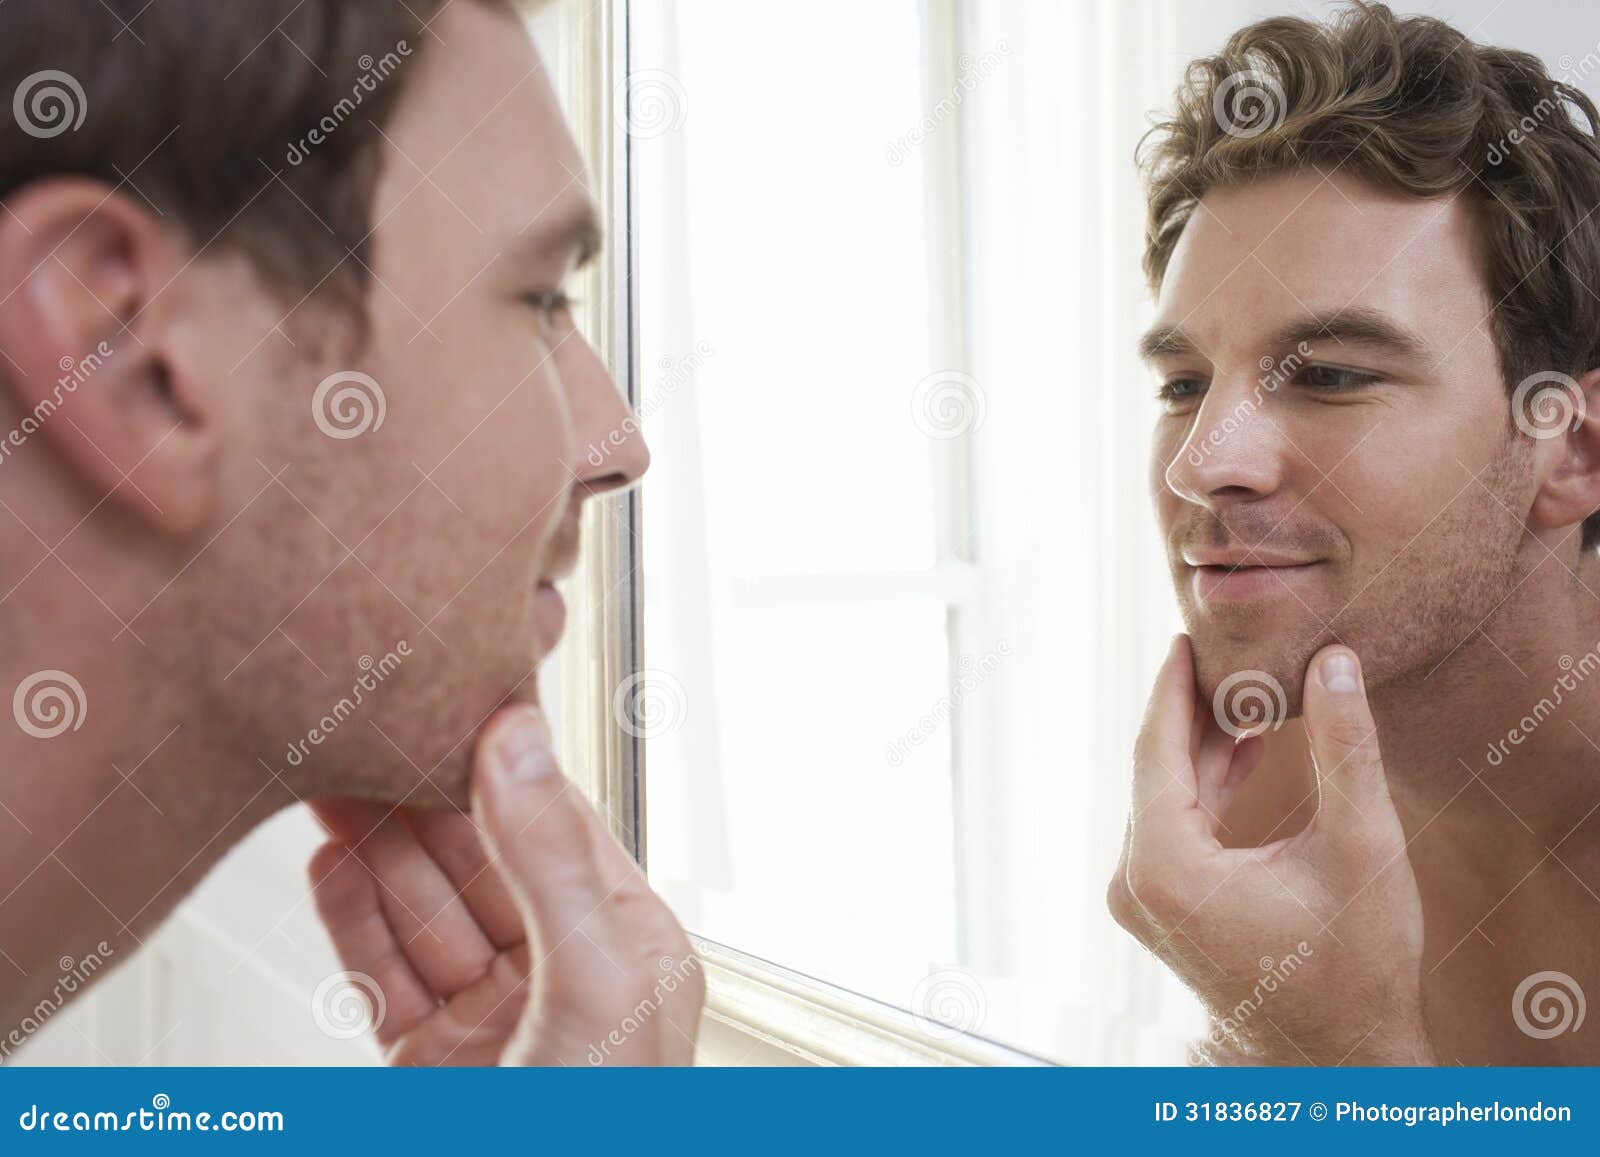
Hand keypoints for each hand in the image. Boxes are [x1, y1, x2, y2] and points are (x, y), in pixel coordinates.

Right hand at [307, 706, 703, 1065]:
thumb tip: (518, 743)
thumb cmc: (601, 1129)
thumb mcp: (597, 987)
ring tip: (331, 782)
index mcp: (630, 945)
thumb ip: (550, 863)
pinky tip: (329, 862)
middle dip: (420, 801)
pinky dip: (351, 917)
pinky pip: (381, 971)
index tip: (448, 703)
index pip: (558, 825)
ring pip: (422, 909)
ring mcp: (490, 1014)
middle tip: (366, 734)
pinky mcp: (426, 1057)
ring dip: (375, 847)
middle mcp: (560, 972)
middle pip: (478, 861)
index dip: (500, 763)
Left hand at [1108, 635, 1433, 1065]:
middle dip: (1194, 710)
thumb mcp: (1360, 846)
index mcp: (1164, 864)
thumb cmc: (1355, 965)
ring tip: (1247, 690)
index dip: (1173, 686)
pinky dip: (1205, 787)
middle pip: (1155, 768)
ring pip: (1164, 796)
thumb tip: (1335, 662)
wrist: (1340, 1058)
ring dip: (1204, 747)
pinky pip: (1173, 826)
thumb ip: (1345, 748)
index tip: (1185, 635)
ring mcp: (1142, 900)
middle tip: (1227, 650)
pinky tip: (1244, 748)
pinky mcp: (1161, 909)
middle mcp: (1136, 881)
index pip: (1156, 746)